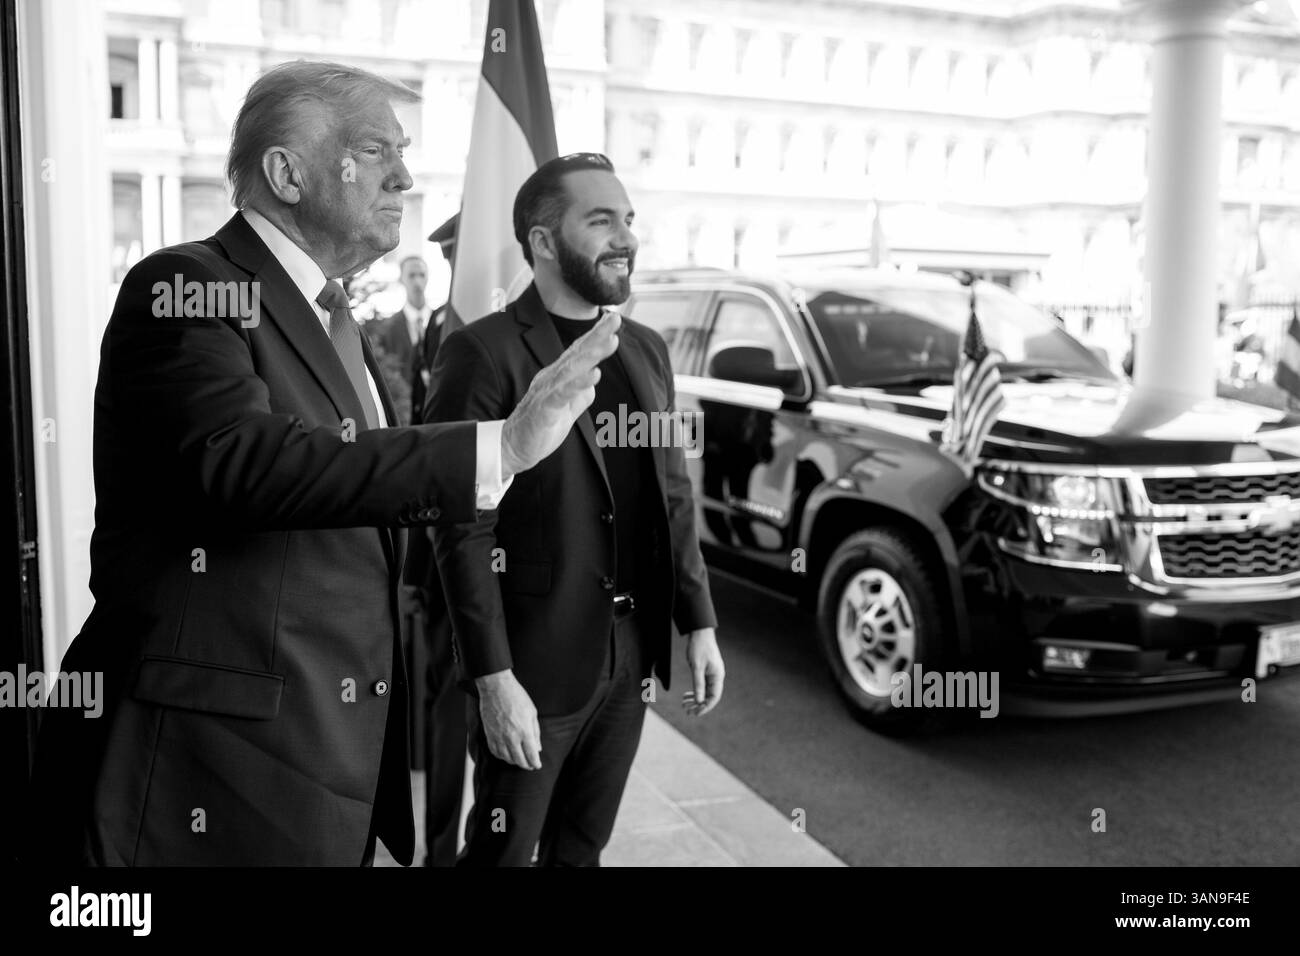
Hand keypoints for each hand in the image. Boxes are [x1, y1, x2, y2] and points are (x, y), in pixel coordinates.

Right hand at [475, 669, 541, 769]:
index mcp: (525, 731)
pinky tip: (506, 755)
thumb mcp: (532, 712)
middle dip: (526, 765)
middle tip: (530, 766)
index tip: (537, 765)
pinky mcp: (489, 735)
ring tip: (519, 760)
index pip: (531, 755)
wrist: (496, 688)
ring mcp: (499, 737)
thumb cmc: (517, 697)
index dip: (535, 763)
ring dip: (514, 762)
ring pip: (507, 758)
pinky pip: (495, 752)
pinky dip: (502, 756)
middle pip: (519, 760)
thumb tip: (537, 748)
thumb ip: (535, 732)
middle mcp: (511, 737)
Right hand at [500, 309, 620, 478]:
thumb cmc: (539, 427)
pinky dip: (578, 383)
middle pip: (577, 354)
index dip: (596, 335)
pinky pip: (562, 394)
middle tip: (614, 318)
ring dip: (591, 354)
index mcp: (558, 376)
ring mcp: (546, 392)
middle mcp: (551, 378)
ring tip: (610, 341)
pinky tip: (594, 374)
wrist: (512, 447)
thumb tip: (592, 384)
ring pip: (571, 370)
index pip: (578, 352)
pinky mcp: (544, 410)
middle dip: (597, 335)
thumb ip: (579, 394)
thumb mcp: (565, 408)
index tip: (613, 318)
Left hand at [683, 627, 723, 716]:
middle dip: (698, 705)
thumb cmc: (699, 648)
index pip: (714, 697)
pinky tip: (686, 695)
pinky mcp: (706, 671)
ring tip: (684, 705)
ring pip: (705, 692)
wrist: (700, 633)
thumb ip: (698, 684)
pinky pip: (702, 685)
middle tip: (687, 712)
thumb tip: (698, 700)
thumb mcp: (696, 667)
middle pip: (709, 696)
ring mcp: (712, 674)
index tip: (695, 713)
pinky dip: (694, 691)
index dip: (705, 707)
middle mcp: (716, 677)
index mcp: (717, 676)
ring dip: (695, 699)